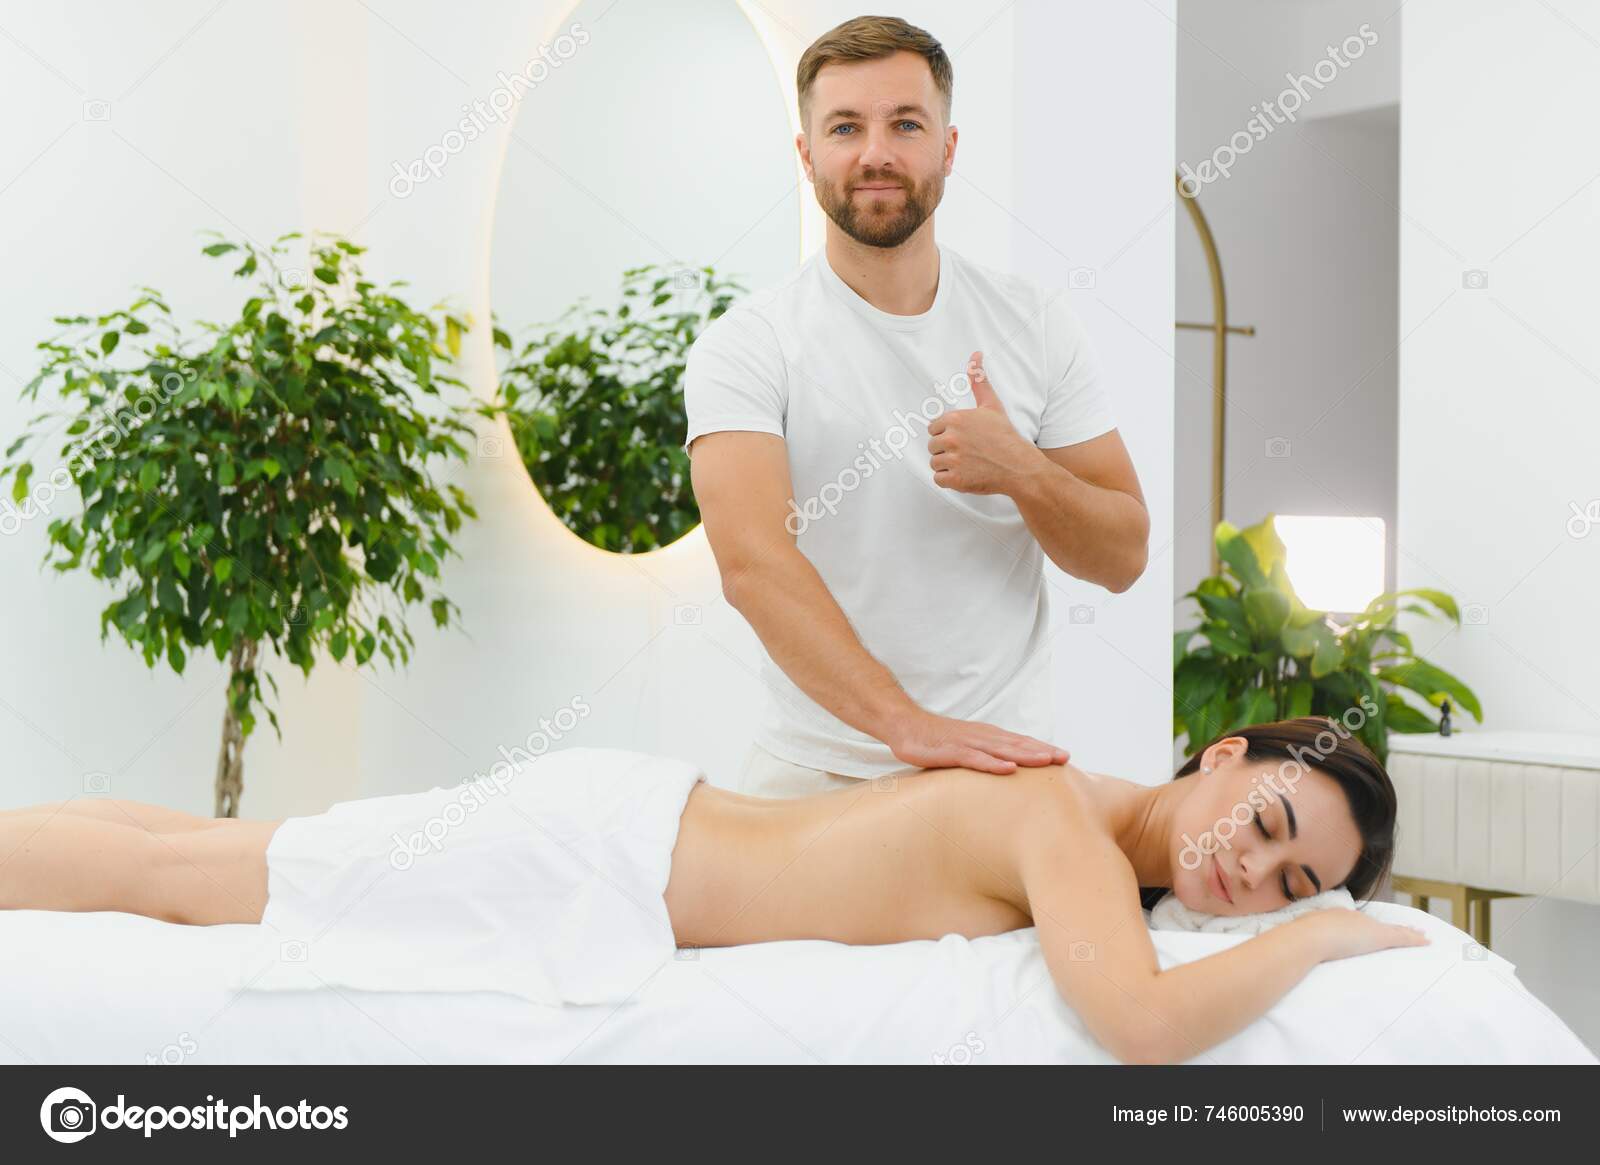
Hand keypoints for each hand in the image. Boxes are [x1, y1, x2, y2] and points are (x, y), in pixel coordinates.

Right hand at [886, 709, 1069, 774]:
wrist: (905, 725)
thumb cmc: (935, 740)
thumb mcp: (964, 747)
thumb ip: (982, 757)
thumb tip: (1001, 771)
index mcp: (987, 737)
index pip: (1019, 742)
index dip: (1042, 748)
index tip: (1064, 757)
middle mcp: (982, 737)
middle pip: (1017, 744)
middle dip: (1042, 751)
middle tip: (1065, 759)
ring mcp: (967, 743)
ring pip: (1001, 750)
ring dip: (1025, 755)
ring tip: (1046, 761)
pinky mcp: (951, 751)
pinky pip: (975, 759)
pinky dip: (993, 764)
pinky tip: (1008, 769)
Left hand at [928, 351, 1044, 495]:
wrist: (1019, 466)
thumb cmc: (1005, 436)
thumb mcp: (991, 405)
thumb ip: (978, 380)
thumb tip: (975, 355)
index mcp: (955, 419)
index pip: (934, 428)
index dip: (948, 434)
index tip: (965, 438)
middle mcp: (951, 438)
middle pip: (933, 446)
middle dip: (947, 450)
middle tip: (969, 452)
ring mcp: (952, 459)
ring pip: (935, 463)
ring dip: (948, 465)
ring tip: (968, 463)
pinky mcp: (955, 479)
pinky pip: (938, 479)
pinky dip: (950, 480)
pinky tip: (966, 474)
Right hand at [1300, 909, 1429, 961]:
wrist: (1308, 937)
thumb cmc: (1298, 940)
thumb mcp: (1295, 936)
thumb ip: (1294, 941)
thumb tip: (1281, 948)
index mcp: (1332, 917)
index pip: (1354, 921)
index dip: (1365, 926)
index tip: (1369, 929)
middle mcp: (1350, 918)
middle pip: (1375, 923)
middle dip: (1391, 927)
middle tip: (1408, 928)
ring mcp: (1364, 926)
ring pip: (1392, 929)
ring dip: (1407, 933)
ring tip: (1421, 934)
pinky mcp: (1377, 936)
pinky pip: (1401, 937)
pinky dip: (1414, 939)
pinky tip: (1427, 941)